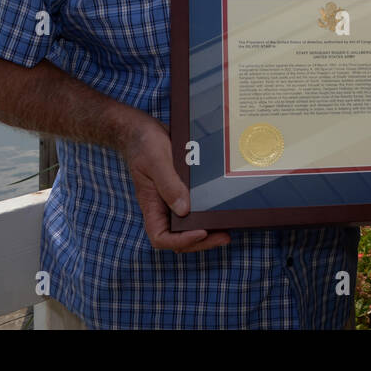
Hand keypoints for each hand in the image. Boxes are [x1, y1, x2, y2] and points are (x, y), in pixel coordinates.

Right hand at [119, 111, 231, 253]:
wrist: (142, 129)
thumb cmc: (143, 143)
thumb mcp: (156, 161)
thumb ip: (169, 185)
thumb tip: (184, 210)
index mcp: (151, 205)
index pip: (161, 237)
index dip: (181, 241)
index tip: (200, 231)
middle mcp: (163, 206)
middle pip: (180, 237)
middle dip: (202, 241)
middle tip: (225, 236)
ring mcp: (173, 199)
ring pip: (190, 225)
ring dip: (209, 230)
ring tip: (228, 226)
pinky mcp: (185, 189)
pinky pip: (197, 207)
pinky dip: (209, 211)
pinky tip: (225, 208)